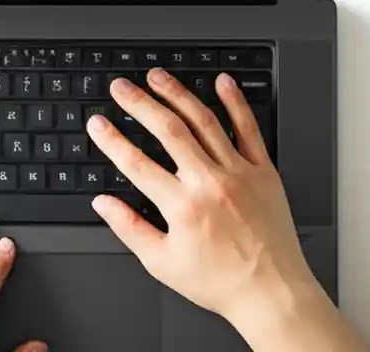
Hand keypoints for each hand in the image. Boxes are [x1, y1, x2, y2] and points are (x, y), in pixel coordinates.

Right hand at [88, 70, 366, 351]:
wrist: (271, 292)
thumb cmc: (220, 281)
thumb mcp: (163, 263)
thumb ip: (129, 228)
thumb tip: (103, 204)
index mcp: (182, 207)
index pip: (136, 163)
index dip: (112, 140)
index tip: (98, 123)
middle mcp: (210, 183)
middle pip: (168, 130)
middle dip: (139, 104)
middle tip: (121, 87)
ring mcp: (239, 173)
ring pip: (204, 121)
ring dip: (177, 94)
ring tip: (157, 77)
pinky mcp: (263, 171)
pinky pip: (248, 129)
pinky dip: (235, 102)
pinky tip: (221, 82)